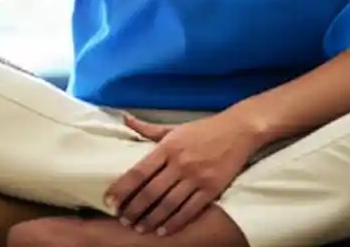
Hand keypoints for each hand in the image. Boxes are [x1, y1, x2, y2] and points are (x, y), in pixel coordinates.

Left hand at [104, 109, 264, 236]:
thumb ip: (148, 129)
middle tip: (123, 220)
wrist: (238, 130)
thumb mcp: (173, 127)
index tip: (110, 201)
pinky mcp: (212, 188)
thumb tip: (124, 118)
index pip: (138, 172)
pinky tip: (163, 230)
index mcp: (167, 147)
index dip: (122, 189)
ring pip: (169, 204)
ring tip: (140, 228)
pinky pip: (190, 210)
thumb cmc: (203, 129)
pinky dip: (175, 222)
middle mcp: (180, 163)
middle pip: (151, 192)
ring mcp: (197, 177)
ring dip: (151, 219)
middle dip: (134, 209)